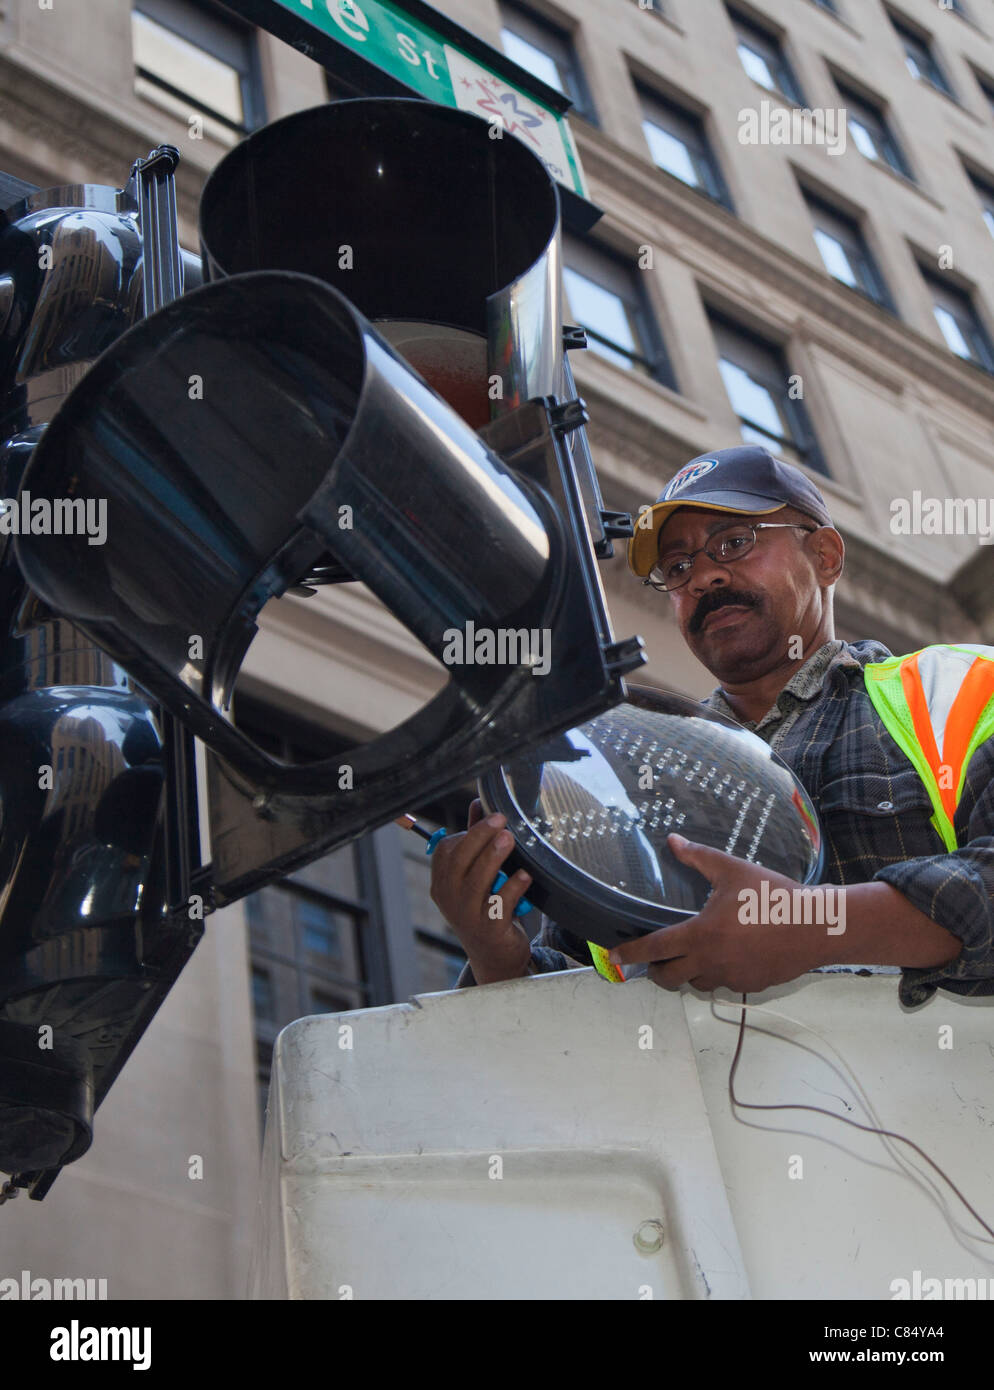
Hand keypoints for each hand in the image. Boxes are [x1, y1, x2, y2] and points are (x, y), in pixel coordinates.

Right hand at [429, 799, 533, 983]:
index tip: (491, 817)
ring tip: (510, 839)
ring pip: (477, 881)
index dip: (467, 833)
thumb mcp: (475, 876)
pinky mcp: (490, 929)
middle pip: (459, 861)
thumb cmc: (485, 909)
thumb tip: (479, 804)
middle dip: (480, 836)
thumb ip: (476, 842)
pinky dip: (513, 887)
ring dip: (494, 857)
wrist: (495, 957)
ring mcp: (468, 915)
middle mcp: (450, 899)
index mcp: (443, 883)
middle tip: (501, 819)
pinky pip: (500, 904)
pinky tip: (524, 875)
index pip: (446, 851)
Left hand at [607, 833, 825, 992]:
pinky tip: (726, 957)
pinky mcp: (750, 985)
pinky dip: (717, 974)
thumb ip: (699, 857)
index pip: (655, 948)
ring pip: (696, 983)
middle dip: (656, 971)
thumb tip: (673, 841)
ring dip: (688, 973)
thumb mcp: (732, 870)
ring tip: (691, 956)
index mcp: (701, 934)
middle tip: (655, 961)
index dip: (631, 953)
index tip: (614, 957)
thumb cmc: (773, 895)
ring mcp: (731, 977)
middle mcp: (711, 961)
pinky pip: (724, 984)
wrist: (815, 925)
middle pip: (669, 977)